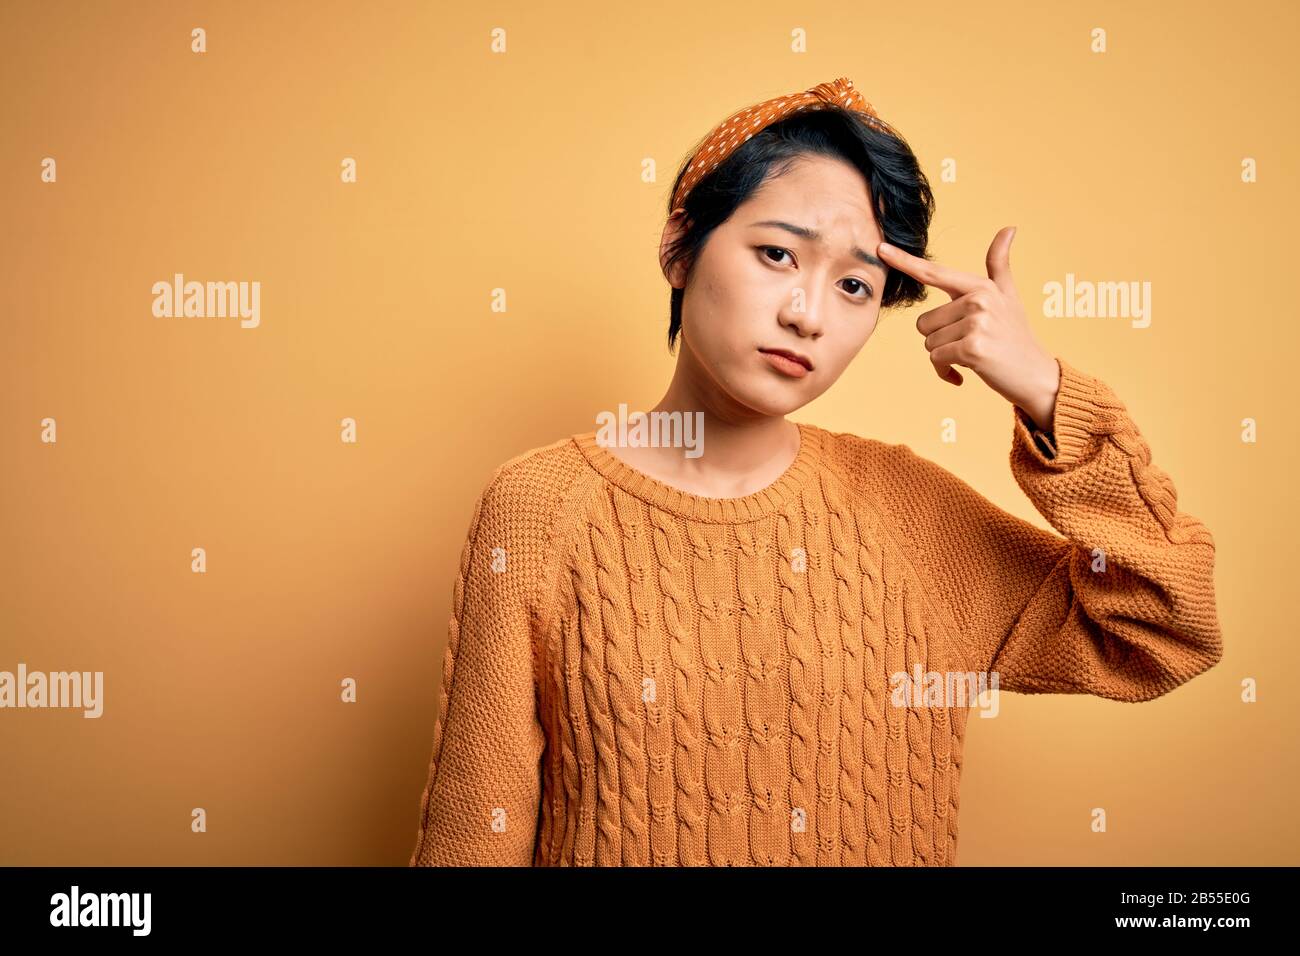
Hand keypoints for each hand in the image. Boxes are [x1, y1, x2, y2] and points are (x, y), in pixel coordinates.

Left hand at [877, 227, 1060, 431]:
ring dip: (943, 357)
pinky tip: (964, 374)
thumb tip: (1009, 228)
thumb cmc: (1016, 337)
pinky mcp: (973, 347)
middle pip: (924, 322)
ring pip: (928, 342)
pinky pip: (936, 359)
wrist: (1035, 375)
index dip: (904, 261)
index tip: (880, 248)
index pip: (935, 273)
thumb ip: (1000, 265)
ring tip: (970, 358)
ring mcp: (976, 323)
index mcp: (981, 286)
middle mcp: (979, 299)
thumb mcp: (1008, 297)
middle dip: (939, 340)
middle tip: (968, 346)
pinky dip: (945, 371)